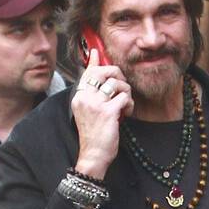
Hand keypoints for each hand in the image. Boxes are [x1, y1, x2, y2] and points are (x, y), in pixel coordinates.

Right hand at [72, 47, 133, 179]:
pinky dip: (129, 104)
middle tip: (122, 87)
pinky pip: (124, 97)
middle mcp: (85, 97)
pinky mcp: (107, 112)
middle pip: (103, 71)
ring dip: (126, 92)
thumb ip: (93, 95)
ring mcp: (95, 104)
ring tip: (125, 104)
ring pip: (116, 83)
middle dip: (118, 75)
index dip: (95, 62)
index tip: (97, 53)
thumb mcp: (88, 112)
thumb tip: (97, 81)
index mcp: (79, 97)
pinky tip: (127, 112)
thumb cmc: (93, 135)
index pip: (87, 72)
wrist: (93, 155)